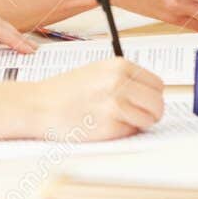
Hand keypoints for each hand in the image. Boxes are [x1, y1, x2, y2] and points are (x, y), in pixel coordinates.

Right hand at [32, 58, 165, 141]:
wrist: (38, 105)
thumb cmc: (64, 91)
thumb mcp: (98, 72)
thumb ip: (124, 79)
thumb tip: (149, 94)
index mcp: (119, 66)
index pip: (157, 84)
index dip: (152, 96)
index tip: (144, 103)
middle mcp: (120, 82)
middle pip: (158, 102)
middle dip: (151, 112)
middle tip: (138, 116)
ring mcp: (116, 104)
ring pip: (150, 118)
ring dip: (140, 123)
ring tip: (120, 121)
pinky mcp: (109, 126)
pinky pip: (131, 132)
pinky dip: (123, 133)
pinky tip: (105, 126)